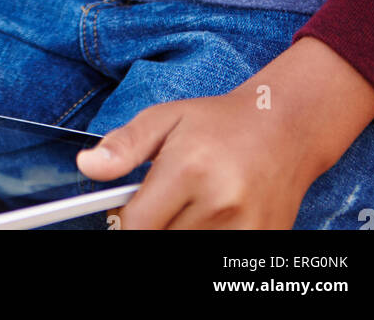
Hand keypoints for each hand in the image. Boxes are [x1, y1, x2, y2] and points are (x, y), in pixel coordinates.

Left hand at [75, 36, 373, 229]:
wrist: (285, 126)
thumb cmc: (220, 123)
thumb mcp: (165, 118)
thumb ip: (124, 144)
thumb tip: (88, 166)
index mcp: (189, 169)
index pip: (136, 225)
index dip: (124, 222)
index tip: (128, 210)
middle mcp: (220, 203)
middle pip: (161, 241)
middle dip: (154, 226)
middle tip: (166, 201)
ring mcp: (245, 228)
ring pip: (188, 249)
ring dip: (180, 233)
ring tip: (192, 205)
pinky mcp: (263, 242)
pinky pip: (217, 255)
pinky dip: (207, 238)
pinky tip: (213, 216)